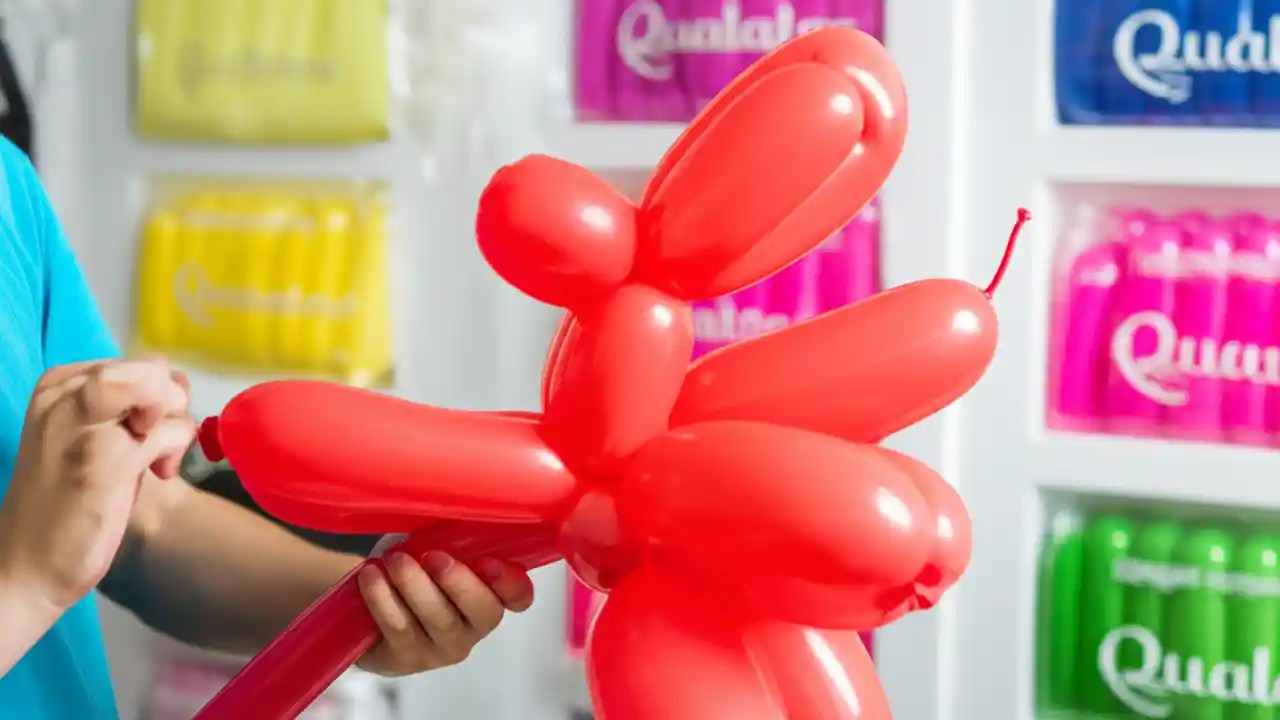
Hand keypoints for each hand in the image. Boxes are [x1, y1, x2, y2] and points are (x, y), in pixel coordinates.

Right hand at [0, 359, 191, 610]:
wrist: (27, 564)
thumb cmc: (66, 500)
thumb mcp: (89, 435)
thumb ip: (125, 406)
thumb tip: (177, 386)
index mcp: (58, 385)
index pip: (137, 363)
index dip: (159, 395)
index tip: (145, 429)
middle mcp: (66, 395)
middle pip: (155, 370)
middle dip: (172, 407)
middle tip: (157, 443)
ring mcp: (84, 424)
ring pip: (165, 391)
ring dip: (176, 427)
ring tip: (156, 461)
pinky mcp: (106, 458)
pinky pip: (171, 430)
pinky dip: (175, 452)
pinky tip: (156, 476)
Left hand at [355, 551, 533, 676]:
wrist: (366, 610)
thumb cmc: (411, 570)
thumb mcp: (434, 548)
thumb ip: (452, 539)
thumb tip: (450, 507)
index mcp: (489, 597)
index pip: (518, 597)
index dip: (512, 583)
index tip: (492, 561)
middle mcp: (472, 628)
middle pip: (483, 612)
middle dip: (459, 582)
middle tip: (433, 556)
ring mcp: (440, 648)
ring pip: (437, 620)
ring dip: (414, 585)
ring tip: (394, 560)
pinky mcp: (405, 659)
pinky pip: (399, 628)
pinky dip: (383, 599)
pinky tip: (371, 575)